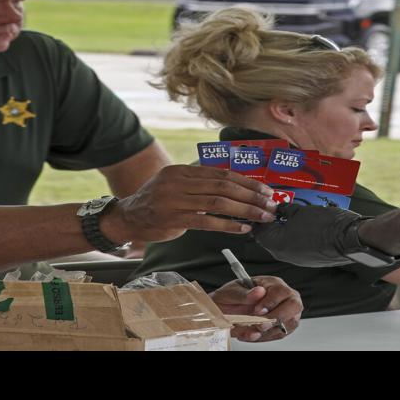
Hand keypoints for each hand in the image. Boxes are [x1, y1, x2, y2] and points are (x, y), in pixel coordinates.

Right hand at [102, 165, 277, 244]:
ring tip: (262, 217)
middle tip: (270, 204)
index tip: (265, 190)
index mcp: (182, 171)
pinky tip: (243, 228)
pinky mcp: (174, 219)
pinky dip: (228, 225)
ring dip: (245, 210)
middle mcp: (179, 182)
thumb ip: (200, 184)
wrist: (128, 218)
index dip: (247, 182)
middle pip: (223, 186)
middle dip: (251, 196)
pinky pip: (207, 221)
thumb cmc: (158, 203)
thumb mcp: (176, 185)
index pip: (221, 173)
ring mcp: (175, 200)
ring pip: (218, 203)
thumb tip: (235, 188)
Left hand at [211, 275, 301, 341]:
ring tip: (251, 333)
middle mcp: (283, 296)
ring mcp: (286, 311)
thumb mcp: (231, 292)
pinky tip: (252, 335)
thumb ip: (244, 293)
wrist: (225, 310)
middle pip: (293, 306)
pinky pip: (280, 334)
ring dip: (270, 331)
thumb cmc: (230, 297)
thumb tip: (258, 292)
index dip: (270, 303)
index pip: (281, 291)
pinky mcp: (283, 325)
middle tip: (260, 325)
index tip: (257, 311)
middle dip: (276, 318)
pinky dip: (266, 337)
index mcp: (272, 283)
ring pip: (289, 322)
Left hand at [250, 203, 367, 266]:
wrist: (350, 238)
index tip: (263, 208)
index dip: (260, 217)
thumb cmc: (325, 225)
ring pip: (285, 242)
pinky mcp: (310, 259)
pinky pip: (297, 246)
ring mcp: (298, 259)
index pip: (259, 231)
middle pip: (271, 238)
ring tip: (294, 213)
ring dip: (286, 229)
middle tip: (279, 208)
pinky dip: (298, 235)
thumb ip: (285, 210)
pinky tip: (305, 224)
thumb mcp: (300, 211)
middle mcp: (285, 255)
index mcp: (277, 245)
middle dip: (274, 222)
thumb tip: (279, 208)